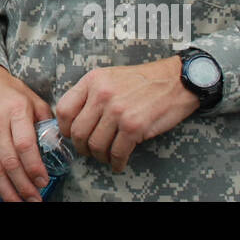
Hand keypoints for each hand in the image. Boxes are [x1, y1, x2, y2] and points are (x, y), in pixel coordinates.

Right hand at [0, 63, 52, 201]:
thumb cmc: (10, 90)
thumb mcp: (32, 98)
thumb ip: (45, 121)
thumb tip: (58, 145)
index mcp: (15, 110)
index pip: (24, 145)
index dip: (34, 167)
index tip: (44, 181)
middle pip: (9, 162)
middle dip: (24, 186)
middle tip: (35, 200)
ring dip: (7, 192)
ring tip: (20, 204)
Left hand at [55, 57, 198, 173]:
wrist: (176, 81)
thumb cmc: (142, 81)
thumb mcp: (110, 77)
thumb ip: (90, 94)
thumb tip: (73, 121)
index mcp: (93, 80)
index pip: (64, 110)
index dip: (64, 128)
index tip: (71, 136)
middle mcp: (102, 94)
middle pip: (78, 132)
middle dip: (82, 148)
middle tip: (89, 151)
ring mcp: (117, 111)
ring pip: (96, 145)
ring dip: (100, 156)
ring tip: (106, 156)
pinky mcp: (134, 126)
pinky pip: (117, 152)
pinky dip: (116, 162)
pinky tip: (119, 163)